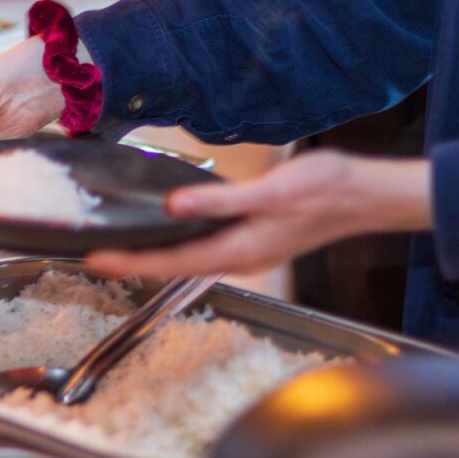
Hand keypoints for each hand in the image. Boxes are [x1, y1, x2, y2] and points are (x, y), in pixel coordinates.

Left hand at [85, 151, 432, 277]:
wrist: (367, 196)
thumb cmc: (326, 191)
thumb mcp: (271, 191)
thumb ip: (220, 200)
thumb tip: (174, 206)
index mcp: (238, 251)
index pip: (170, 262)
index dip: (129, 262)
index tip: (94, 258)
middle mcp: (238, 258)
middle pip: (173, 266)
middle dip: (132, 263)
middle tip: (92, 255)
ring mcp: (246, 251)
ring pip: (187, 259)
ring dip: (152, 256)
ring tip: (118, 247)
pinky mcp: (253, 239)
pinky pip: (203, 247)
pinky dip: (177, 243)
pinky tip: (166, 231)